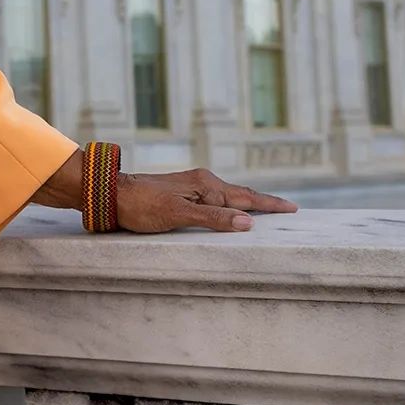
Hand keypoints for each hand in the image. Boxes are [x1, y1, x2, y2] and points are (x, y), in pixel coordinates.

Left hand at [115, 166, 295, 232]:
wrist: (111, 194)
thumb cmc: (142, 206)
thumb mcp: (178, 214)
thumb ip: (213, 218)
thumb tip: (247, 222)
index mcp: (206, 185)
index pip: (246, 197)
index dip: (270, 204)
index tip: (293, 208)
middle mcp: (202, 182)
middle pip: (241, 194)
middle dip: (264, 203)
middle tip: (287, 210)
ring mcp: (192, 187)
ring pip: (227, 197)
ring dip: (247, 204)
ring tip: (265, 212)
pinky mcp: (182, 193)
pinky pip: (215, 200)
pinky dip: (229, 206)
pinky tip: (230, 212)